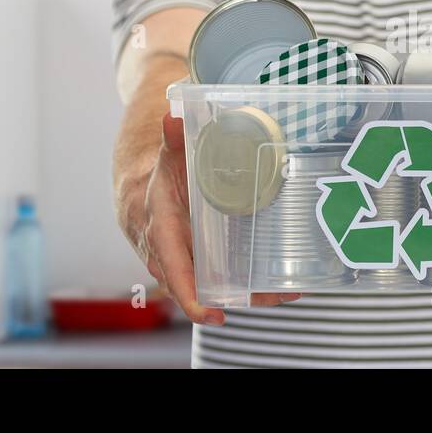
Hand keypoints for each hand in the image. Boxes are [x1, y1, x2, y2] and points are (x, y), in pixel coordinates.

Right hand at [119, 112, 299, 324]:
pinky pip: (224, 279)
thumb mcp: (166, 157)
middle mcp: (174, 255)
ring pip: (218, 287)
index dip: (193, 298)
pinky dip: (249, 284)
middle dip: (239, 297)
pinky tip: (280, 283)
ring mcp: (190, 262)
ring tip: (288, 292)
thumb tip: (172, 118)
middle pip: (204, 287)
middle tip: (276, 295)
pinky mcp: (204, 261)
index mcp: (163, 232)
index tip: (215, 314)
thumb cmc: (160, 177)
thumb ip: (172, 140)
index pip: (175, 272)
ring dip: (252, 293)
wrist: (144, 192)